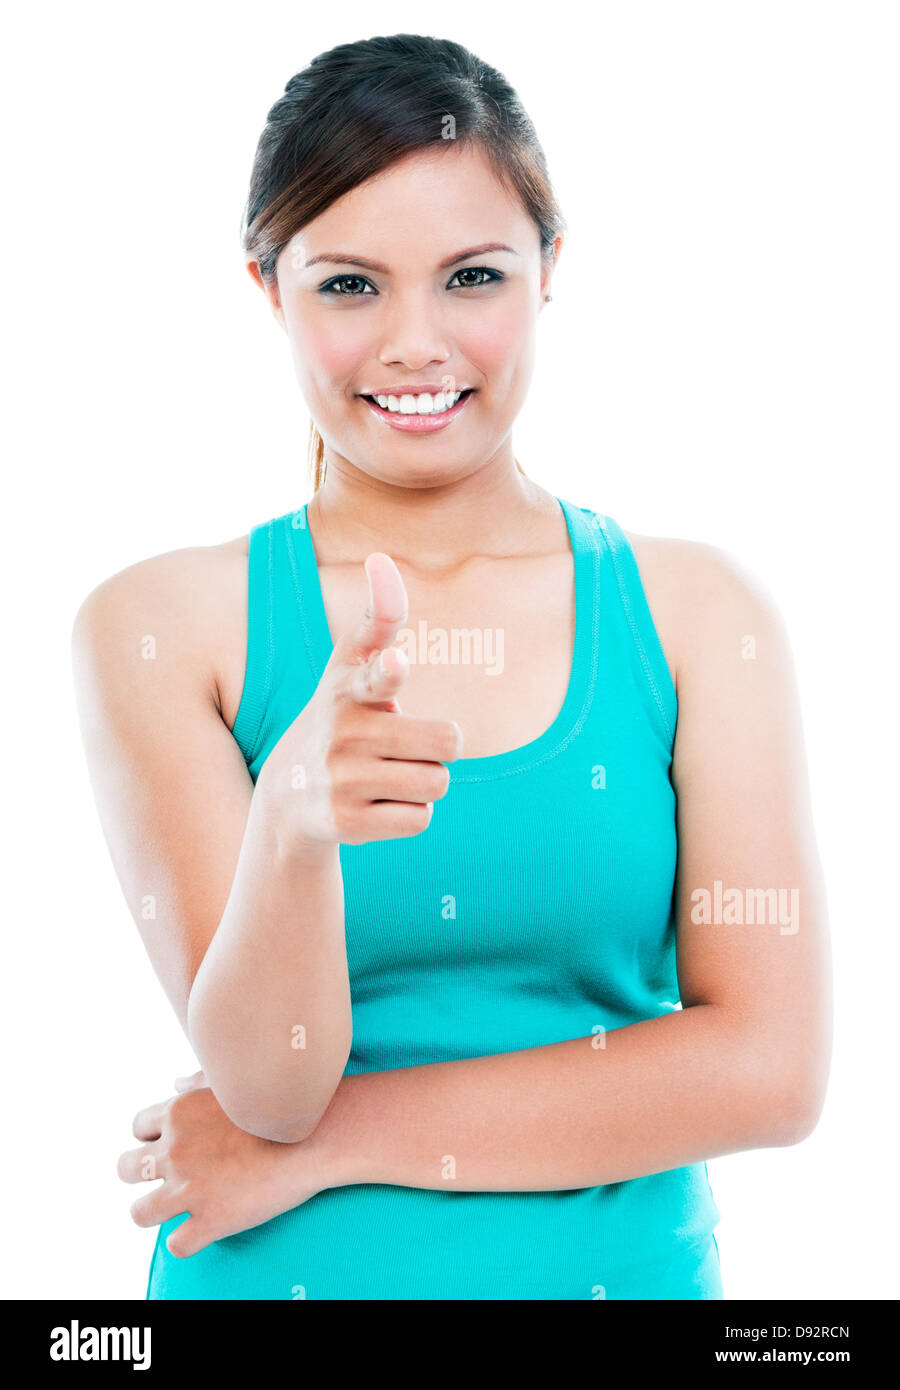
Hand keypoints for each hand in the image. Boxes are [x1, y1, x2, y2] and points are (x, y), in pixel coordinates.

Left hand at [117, 1075, 333, 1256]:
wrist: (319, 1133)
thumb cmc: (280, 1102)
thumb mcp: (233, 1083)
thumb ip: (197, 1084)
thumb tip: (175, 1084)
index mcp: (179, 1112)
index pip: (138, 1127)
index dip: (151, 1137)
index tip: (167, 1144)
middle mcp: (176, 1150)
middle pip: (125, 1168)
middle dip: (137, 1173)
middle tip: (162, 1178)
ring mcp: (191, 1188)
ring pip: (139, 1213)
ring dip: (153, 1211)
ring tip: (172, 1210)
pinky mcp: (212, 1220)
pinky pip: (176, 1244)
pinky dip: (186, 1240)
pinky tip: (202, 1229)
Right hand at [256, 550, 462, 847]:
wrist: (288, 797)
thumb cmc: (339, 718)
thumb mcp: (347, 666)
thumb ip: (376, 617)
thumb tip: (380, 557)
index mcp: (348, 688)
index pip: (376, 672)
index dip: (388, 670)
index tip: (395, 665)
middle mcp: (342, 731)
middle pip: (448, 742)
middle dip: (437, 748)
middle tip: (400, 747)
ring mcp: (342, 779)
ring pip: (437, 783)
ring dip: (423, 781)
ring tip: (385, 775)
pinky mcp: (346, 822)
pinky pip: (421, 818)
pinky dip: (409, 814)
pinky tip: (375, 805)